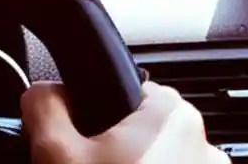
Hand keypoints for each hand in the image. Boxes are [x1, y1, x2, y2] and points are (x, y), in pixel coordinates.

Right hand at [22, 80, 228, 163]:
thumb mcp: (56, 155)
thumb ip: (44, 107)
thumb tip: (42, 92)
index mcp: (172, 115)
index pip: (124, 91)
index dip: (92, 115)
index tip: (79, 143)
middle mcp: (206, 143)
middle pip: (140, 132)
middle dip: (114, 150)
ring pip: (157, 162)